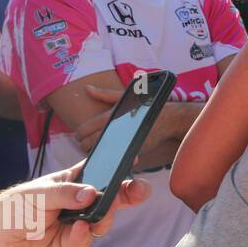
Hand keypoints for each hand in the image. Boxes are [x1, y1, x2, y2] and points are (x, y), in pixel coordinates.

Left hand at [0, 162, 151, 246]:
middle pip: (113, 197)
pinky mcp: (72, 246)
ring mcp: (80, 225)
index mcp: (75, 183)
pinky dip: (83, 236)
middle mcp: (82, 204)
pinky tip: (77, 229)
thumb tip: (92, 194)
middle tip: (139, 191)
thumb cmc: (13, 209)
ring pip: (104, 220)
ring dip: (106, 216)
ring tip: (99, 213)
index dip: (118, 167)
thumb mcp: (38, 193)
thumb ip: (65, 193)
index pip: (101, 172)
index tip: (133, 161)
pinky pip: (86, 241)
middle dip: (130, 193)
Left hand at [75, 85, 192, 162]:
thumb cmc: (146, 106)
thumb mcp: (125, 96)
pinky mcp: (131, 151)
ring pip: (98, 152)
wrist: (168, 119)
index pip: (84, 130)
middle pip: (87, 143)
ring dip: (94, 151)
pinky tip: (110, 152)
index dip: (79, 134)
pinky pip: (114, 158)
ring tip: (97, 147)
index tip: (80, 135)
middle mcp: (114, 130)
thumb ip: (104, 94)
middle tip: (86, 143)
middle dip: (84, 144)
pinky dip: (109, 157)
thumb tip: (87, 88)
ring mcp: (122, 142)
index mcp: (109, 117)